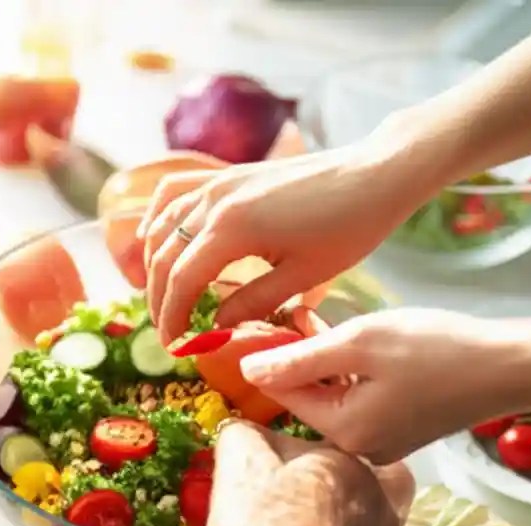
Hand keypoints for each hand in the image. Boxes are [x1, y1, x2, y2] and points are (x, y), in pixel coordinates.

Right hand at [137, 138, 431, 344]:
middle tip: (169, 332)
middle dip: (160, 298)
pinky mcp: (229, 173)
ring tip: (165, 297)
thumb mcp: (303, 277)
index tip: (173, 346)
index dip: (172, 316)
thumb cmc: (350, 227)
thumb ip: (252, 302)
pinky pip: (176, 192)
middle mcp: (215, 200)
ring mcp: (219, 181)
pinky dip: (158, 217)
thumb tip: (216, 326)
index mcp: (232, 228)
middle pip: (165, 255)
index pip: (182, 279)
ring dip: (155, 263)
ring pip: (163, 225)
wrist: (375, 174)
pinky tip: (156, 238)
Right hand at [205, 420, 413, 525]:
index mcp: (347, 458)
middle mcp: (376, 495)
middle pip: (320, 487)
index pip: (301, 446)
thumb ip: (241, 435)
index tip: (245, 485)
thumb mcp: (238, 465)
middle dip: (284, 502)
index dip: (268, 464)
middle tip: (252, 520)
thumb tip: (243, 430)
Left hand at [240, 308, 521, 464]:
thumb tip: (247, 371)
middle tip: (294, 313)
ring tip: (317, 317)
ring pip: (334, 396)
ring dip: (324, 360)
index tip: (263, 321)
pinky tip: (353, 339)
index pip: (284, 394)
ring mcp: (383, 442)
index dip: (270, 355)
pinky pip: (360, 399)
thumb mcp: (358, 343)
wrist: (509, 365)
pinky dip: (351, 371)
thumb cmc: (436, 349)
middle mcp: (360, 449)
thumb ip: (299, 358)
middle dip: (297, 356)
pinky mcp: (402, 429)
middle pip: (308, 398)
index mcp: (345, 432)